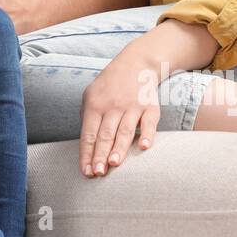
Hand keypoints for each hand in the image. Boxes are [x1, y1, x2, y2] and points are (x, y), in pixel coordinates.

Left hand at [79, 47, 163, 177]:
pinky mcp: (150, 106)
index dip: (87, 153)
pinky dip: (147, 134)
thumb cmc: (109, 86)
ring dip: (119, 148)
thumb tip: (85, 147)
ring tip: (114, 164)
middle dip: (100, 155)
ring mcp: (132, 106)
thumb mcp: (91, 96)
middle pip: (105, 134)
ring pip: (124, 130)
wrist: (135, 64)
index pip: (88, 134)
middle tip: (98, 173)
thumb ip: (87, 119)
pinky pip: (149, 122)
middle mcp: (112, 106)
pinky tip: (144, 147)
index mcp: (95, 106)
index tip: (86, 171)